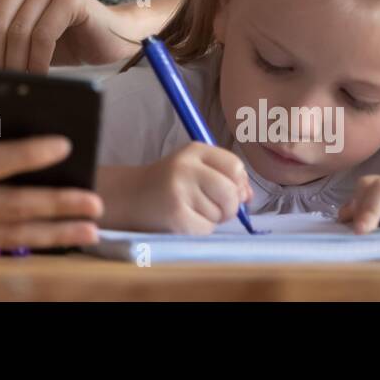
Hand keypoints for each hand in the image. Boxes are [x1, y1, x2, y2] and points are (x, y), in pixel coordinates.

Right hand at [97, 145, 251, 234]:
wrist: (131, 196)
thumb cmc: (170, 183)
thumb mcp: (195, 168)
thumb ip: (225, 176)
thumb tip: (248, 196)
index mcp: (195, 150)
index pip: (235, 166)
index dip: (239, 184)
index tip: (228, 190)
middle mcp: (186, 166)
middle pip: (231, 192)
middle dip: (229, 207)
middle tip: (214, 208)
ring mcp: (179, 190)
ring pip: (219, 213)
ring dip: (211, 218)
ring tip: (191, 210)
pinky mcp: (176, 215)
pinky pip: (206, 228)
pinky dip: (201, 229)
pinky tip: (185, 220)